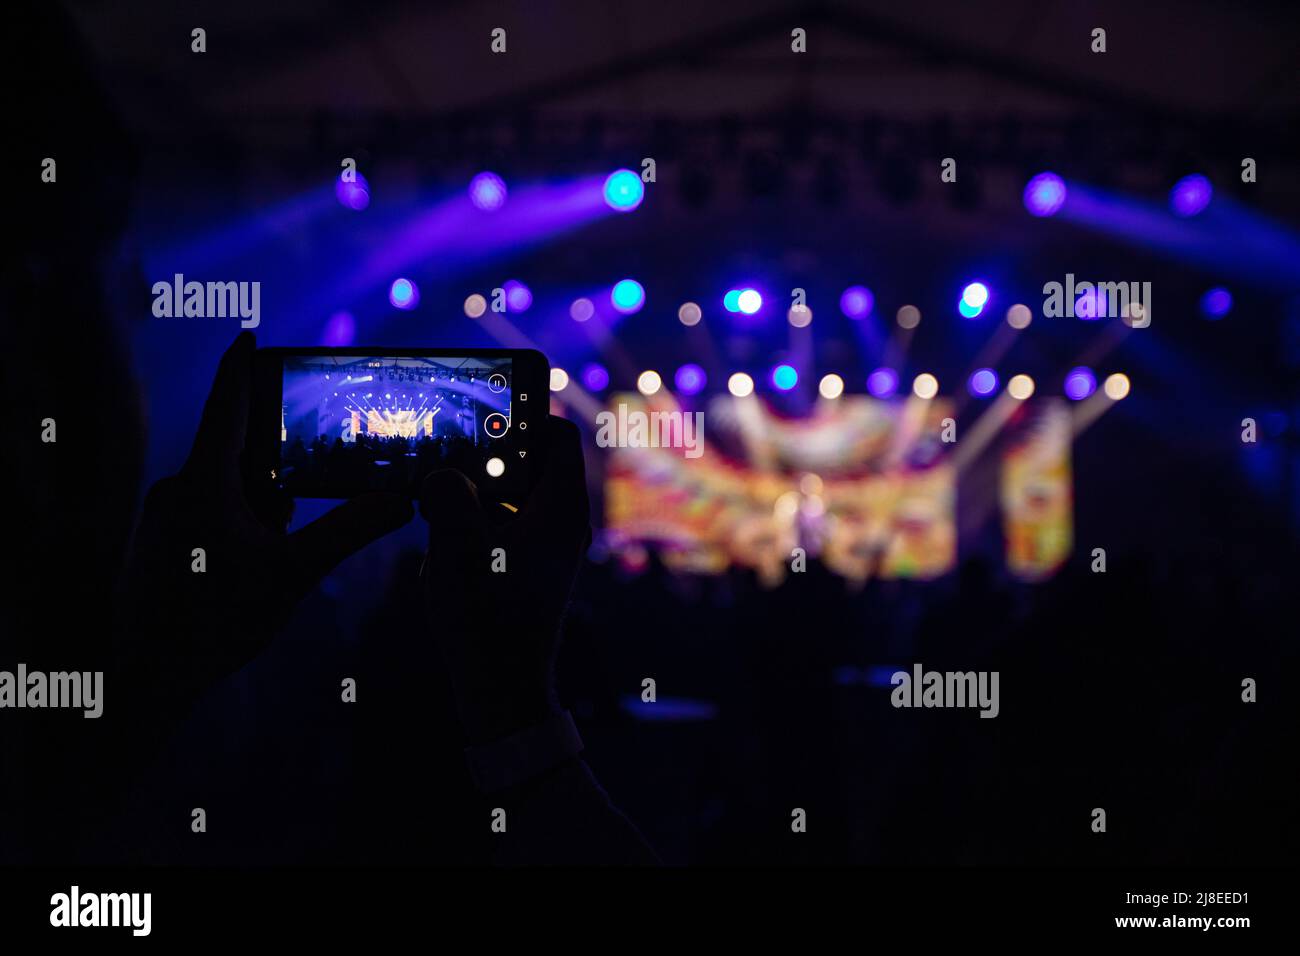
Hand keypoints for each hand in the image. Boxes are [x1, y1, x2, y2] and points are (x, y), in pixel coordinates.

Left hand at [118, 332, 412, 705]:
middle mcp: (178, 492)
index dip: (241, 368)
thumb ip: (349, 531)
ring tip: (278, 545)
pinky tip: (254, 562)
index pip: (227, 408)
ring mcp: (165, 519)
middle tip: (302, 485)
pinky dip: (237, 524)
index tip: (251, 335)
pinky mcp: (161, 545)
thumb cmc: (215, 621)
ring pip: (222, 490)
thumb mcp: (293, 573)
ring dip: (257, 505)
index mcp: (204, 484)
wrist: (148, 678)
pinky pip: (206, 515)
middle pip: (233, 453)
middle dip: (272, 465)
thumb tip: (400, 502)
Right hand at [418, 416, 590, 743]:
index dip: (523, 414)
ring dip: (476, 489)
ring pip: (514, 492)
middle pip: (531, 460)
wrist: (501, 690)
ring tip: (437, 492)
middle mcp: (563, 523)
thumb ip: (450, 498)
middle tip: (446, 450)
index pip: (558, 434)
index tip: (482, 409)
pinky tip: (441, 532)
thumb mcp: (458, 552)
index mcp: (560, 510)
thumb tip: (441, 473)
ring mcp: (548, 546)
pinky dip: (478, 518)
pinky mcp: (530, 566)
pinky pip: (507, 522)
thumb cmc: (487, 623)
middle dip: (487, 453)